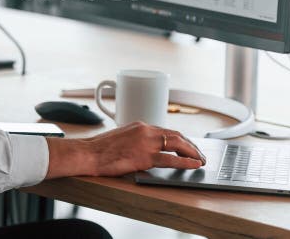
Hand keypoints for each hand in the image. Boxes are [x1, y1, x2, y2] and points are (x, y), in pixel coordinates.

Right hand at [45, 122, 205, 178]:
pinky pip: (170, 159)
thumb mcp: (122, 137)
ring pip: (177, 144)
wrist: (88, 153)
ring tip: (201, 160)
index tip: (189, 146)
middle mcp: (145, 130)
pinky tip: (194, 164)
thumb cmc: (101, 149)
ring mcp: (146, 143)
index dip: (182, 139)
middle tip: (200, 154)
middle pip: (176, 135)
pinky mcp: (144, 157)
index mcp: (140, 125)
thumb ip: (137, 140)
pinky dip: (185, 161)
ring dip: (192, 152)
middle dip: (191, 145)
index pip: (167, 130)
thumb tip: (148, 149)